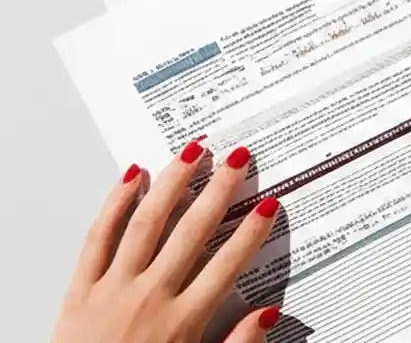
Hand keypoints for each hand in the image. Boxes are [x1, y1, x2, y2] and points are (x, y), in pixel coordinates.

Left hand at [53, 142, 282, 342]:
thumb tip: (268, 314)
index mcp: (184, 322)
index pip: (228, 265)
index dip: (251, 232)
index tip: (268, 204)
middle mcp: (151, 298)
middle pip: (193, 232)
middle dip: (219, 190)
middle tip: (236, 158)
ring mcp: (113, 289)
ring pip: (148, 223)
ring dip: (173, 182)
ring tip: (191, 151)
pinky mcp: (80, 289)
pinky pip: (97, 238)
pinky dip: (114, 204)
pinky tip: (131, 177)